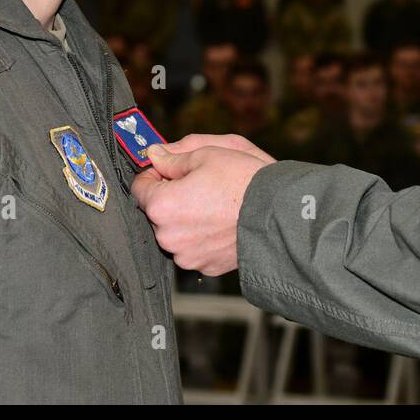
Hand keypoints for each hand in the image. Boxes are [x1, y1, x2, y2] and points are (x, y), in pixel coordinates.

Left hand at [131, 134, 275, 275]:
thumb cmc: (245, 181)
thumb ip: (174, 155)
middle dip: (172, 196)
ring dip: (187, 218)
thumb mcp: (208, 153)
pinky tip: (223, 222)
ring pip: (176, 232)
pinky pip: (195, 248)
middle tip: (202, 184)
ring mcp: (188, 256)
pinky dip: (203, 236)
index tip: (171, 168)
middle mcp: (169, 236)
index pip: (138, 187)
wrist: (281, 214)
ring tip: (217, 204)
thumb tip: (155, 153)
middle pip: (157, 212)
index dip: (154, 173)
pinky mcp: (207, 267)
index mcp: (162, 205)